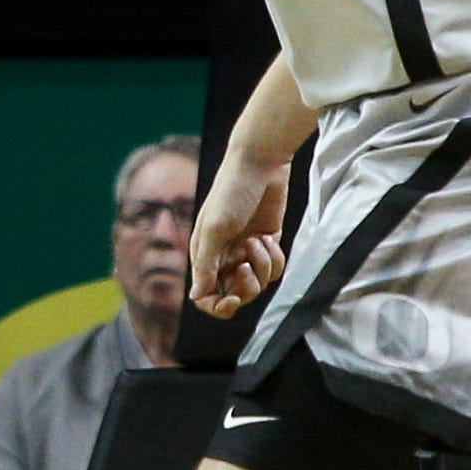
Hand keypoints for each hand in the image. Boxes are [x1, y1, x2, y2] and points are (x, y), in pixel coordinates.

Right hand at [191, 151, 290, 316]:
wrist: (260, 164)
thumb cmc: (231, 193)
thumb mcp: (215, 230)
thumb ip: (206, 265)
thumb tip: (195, 297)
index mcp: (205, 255)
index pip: (207, 296)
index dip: (219, 305)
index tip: (232, 300)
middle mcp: (225, 256)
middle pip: (235, 294)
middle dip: (245, 286)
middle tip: (246, 266)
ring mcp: (247, 251)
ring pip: (259, 283)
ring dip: (262, 266)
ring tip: (258, 241)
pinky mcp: (268, 243)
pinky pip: (275, 268)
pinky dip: (275, 257)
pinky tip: (269, 237)